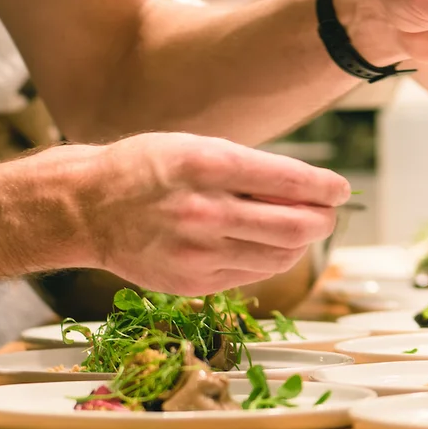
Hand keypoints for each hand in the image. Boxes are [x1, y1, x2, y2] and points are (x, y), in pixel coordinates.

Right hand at [76, 133, 350, 294]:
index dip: (327, 187)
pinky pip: (253, 274)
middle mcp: (205, 211)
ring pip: (281, 255)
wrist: (86, 208)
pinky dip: (269, 259)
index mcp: (208, 165)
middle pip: (296, 226)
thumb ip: (251, 168)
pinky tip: (263, 244)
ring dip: (300, 242)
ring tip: (298, 227)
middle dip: (323, 218)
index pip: (292, 181)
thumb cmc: (146, 168)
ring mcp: (198, 252)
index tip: (340, 189)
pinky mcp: (192, 282)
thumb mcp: (197, 146)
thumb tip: (311, 188)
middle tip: (327, 211)